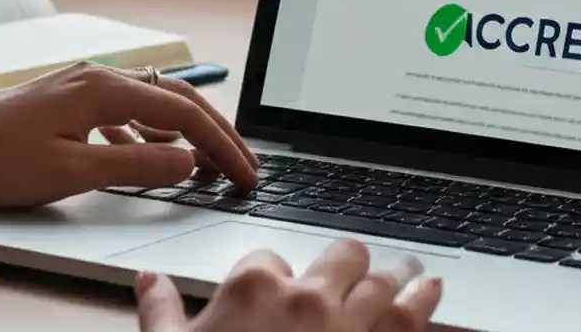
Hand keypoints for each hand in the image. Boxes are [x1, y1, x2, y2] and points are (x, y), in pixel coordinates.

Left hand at [0, 61, 257, 206]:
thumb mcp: (73, 172)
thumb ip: (138, 167)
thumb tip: (189, 162)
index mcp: (105, 89)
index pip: (185, 114)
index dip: (223, 145)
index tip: (246, 172)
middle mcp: (97, 77)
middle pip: (176, 102)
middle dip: (215, 134)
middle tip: (243, 166)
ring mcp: (80, 87)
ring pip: (151, 106)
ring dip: (182, 135)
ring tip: (205, 165)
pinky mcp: (65, 102)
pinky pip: (124, 113)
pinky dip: (147, 135)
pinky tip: (147, 157)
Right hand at [136, 239, 441, 331]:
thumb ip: (160, 311)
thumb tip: (148, 280)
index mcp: (254, 289)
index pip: (268, 261)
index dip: (272, 277)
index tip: (275, 294)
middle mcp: (308, 297)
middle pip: (341, 256)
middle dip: (349, 260)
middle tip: (359, 265)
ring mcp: (350, 326)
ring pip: (385, 280)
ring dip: (400, 272)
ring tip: (412, 270)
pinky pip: (411, 319)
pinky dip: (425, 302)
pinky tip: (432, 293)